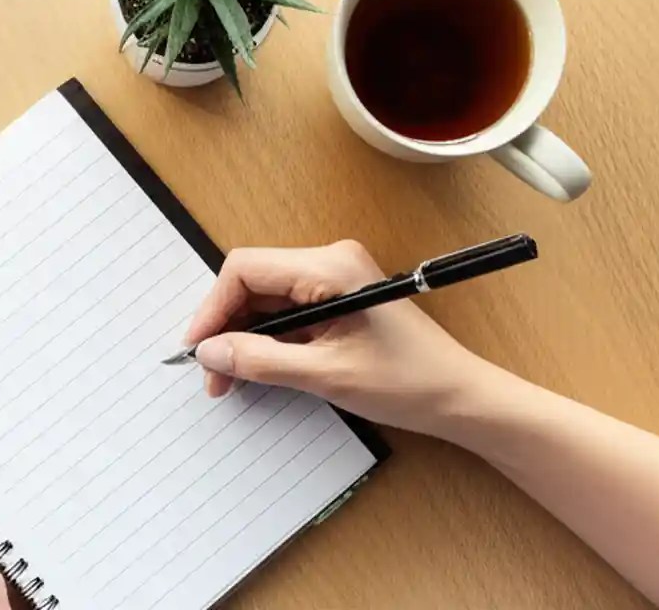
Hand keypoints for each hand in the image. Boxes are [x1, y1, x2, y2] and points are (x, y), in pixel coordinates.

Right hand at [185, 240, 521, 438]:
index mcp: (329, 267)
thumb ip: (260, 361)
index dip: (212, 309)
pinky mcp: (338, 298)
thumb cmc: (408, 383)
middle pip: (252, 282)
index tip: (197, 350)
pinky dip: (266, 339)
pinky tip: (257, 369)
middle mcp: (329, 261)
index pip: (246, 270)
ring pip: (265, 298)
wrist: (460, 397)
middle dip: (225, 327)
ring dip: (243, 337)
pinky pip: (286, 311)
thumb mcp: (325, 376)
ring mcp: (334, 278)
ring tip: (230, 379)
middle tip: (212, 375)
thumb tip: (209, 352)